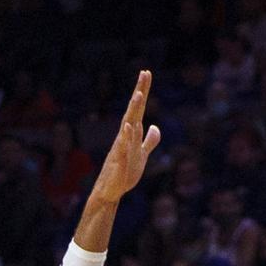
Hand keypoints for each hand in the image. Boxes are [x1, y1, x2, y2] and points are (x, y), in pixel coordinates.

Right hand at [84, 70, 161, 212]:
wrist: (110, 192)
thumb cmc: (124, 173)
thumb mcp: (141, 154)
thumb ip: (149, 141)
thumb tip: (155, 126)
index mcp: (131, 134)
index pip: (139, 109)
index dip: (143, 91)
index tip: (147, 73)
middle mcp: (125, 136)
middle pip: (134, 111)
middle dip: (139, 92)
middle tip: (144, 73)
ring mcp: (121, 147)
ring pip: (128, 125)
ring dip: (133, 110)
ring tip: (138, 94)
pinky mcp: (120, 161)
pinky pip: (124, 147)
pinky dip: (127, 136)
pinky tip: (129, 125)